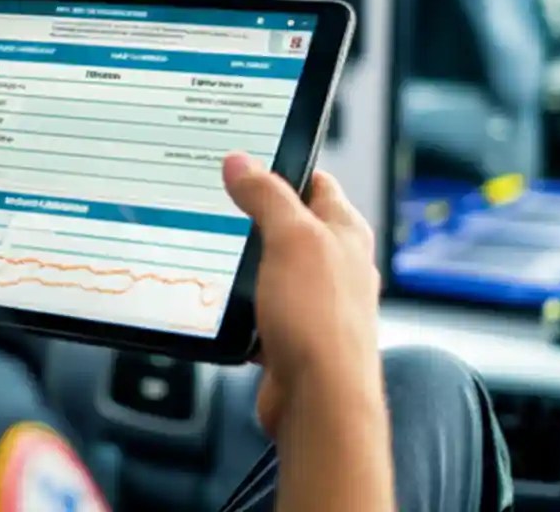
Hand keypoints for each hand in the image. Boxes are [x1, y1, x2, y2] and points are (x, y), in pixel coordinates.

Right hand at [221, 153, 381, 438]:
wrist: (319, 400)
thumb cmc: (321, 322)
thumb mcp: (290, 239)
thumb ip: (266, 196)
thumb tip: (241, 163)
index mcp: (345, 232)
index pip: (315, 181)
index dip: (281, 166)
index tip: (244, 159)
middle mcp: (335, 264)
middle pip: (289, 225)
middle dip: (253, 217)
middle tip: (218, 204)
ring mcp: (314, 302)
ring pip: (270, 269)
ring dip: (244, 266)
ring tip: (214, 255)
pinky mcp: (293, 334)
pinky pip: (259, 309)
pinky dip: (239, 307)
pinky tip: (221, 305)